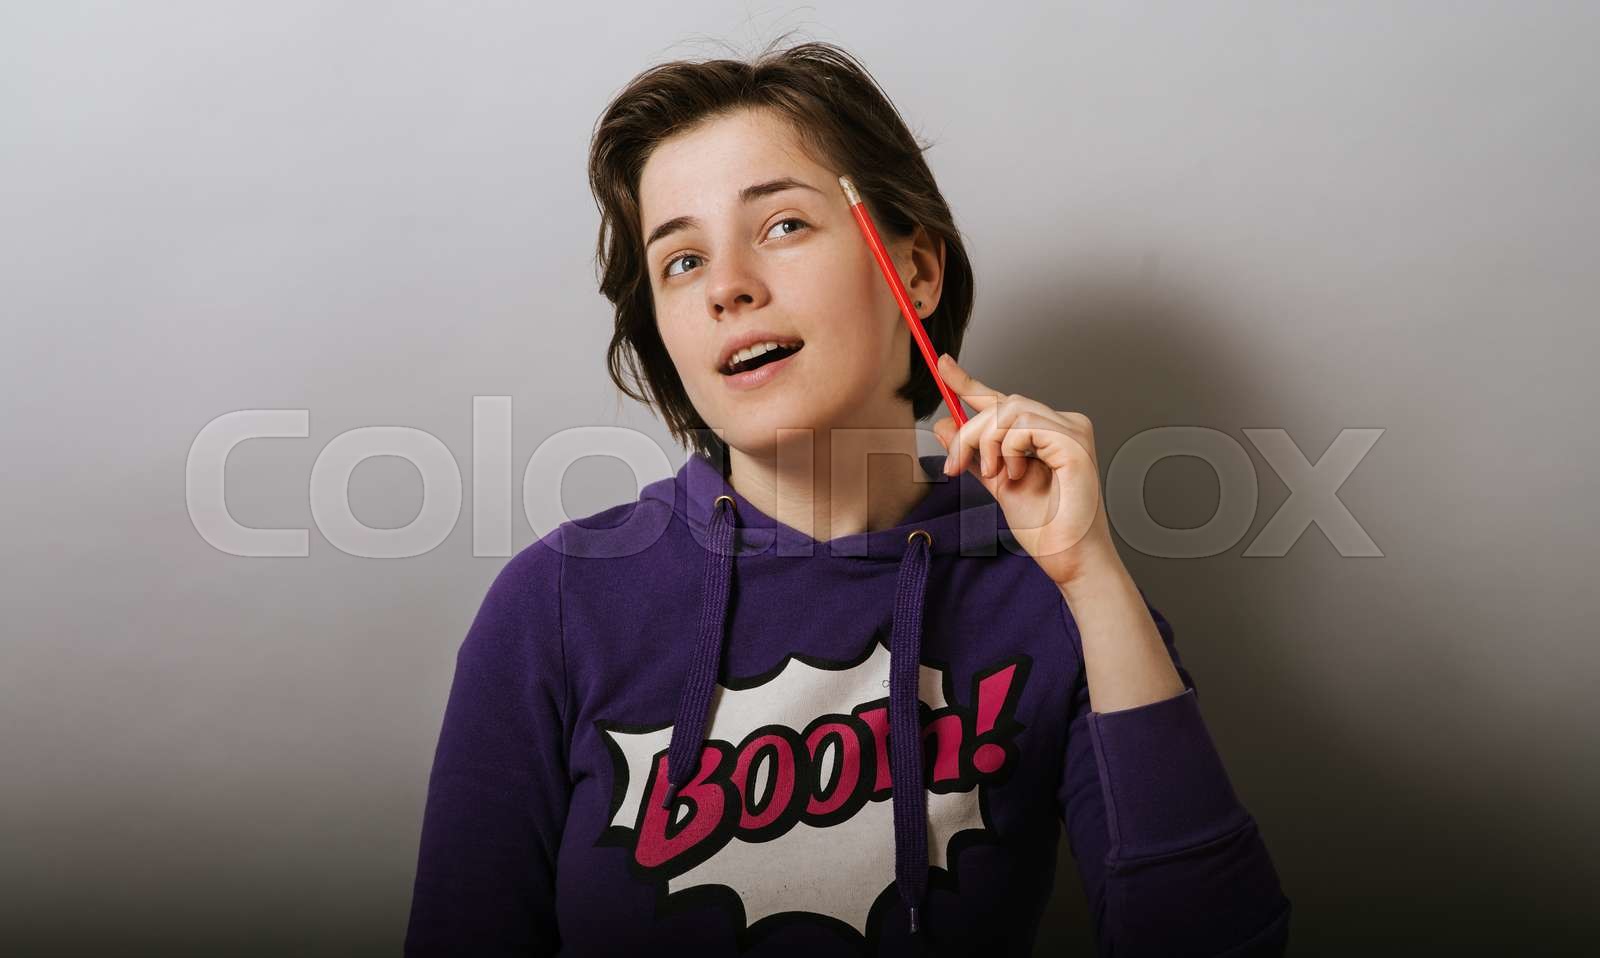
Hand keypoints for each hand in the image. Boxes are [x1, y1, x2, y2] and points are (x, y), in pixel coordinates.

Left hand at [930, 353, 1121, 590]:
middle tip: (956, 465)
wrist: (1070, 559)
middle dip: (969, 432)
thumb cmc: (1046, 528)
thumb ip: (974, 455)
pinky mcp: (1074, 442)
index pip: (1004, 401)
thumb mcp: (998, 484)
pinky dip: (1009, 449)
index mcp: (1048, 433)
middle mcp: (1065, 425)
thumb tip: (944, 425)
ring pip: (1009, 410)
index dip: (970, 382)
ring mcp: (1073, 431)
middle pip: (1002, 403)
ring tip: (996, 474)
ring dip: (987, 443)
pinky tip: (1017, 473)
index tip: (942, 366)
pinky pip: (1024, 425)